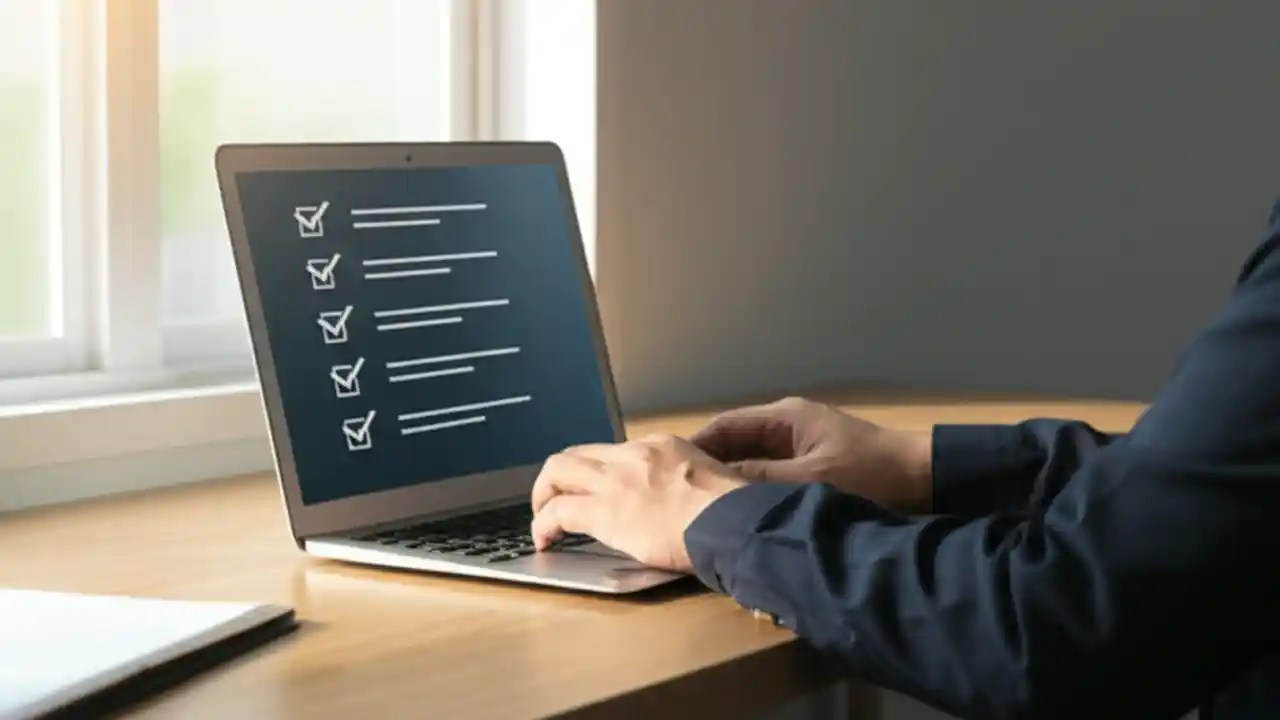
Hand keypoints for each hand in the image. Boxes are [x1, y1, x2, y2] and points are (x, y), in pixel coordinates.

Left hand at [530, 434, 746, 571]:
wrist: (733, 521)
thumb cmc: (733, 510)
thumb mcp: (710, 480)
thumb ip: (688, 484)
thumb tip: (684, 503)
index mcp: (660, 447)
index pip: (614, 452)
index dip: (597, 473)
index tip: (596, 492)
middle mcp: (632, 455)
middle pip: (577, 454)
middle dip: (558, 476)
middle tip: (553, 499)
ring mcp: (616, 480)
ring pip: (557, 471)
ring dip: (543, 495)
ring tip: (541, 520)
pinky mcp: (605, 511)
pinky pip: (557, 511)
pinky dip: (543, 523)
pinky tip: (545, 539)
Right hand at [691, 397, 932, 511]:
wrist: (924, 481)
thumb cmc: (869, 475)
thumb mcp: (810, 480)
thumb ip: (760, 480)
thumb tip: (712, 486)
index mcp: (784, 419)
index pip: (723, 427)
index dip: (693, 448)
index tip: (666, 472)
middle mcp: (786, 428)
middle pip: (733, 445)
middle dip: (707, 468)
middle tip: (676, 495)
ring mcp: (799, 449)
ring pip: (749, 464)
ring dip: (730, 483)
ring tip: (700, 507)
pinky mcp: (810, 470)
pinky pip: (768, 478)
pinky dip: (751, 493)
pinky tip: (739, 515)